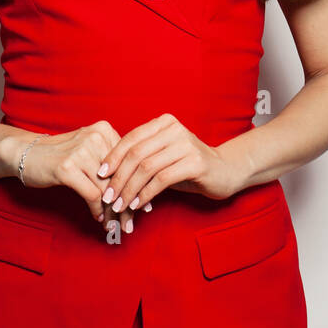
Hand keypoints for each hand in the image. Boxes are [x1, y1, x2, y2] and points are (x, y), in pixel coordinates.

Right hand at [15, 121, 145, 236]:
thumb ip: (111, 163)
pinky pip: (92, 195)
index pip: (128, 163)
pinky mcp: (67, 167)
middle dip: (126, 204)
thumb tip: (138, 189)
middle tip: (130, 223)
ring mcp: (80, 152)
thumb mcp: (89, 149)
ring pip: (107, 189)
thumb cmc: (61, 155)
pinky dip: (97, 210)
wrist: (25, 152)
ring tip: (116, 225)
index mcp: (104, 130)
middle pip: (119, 177)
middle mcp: (95, 137)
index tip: (144, 207)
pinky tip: (99, 218)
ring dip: (112, 212)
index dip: (137, 186)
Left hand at [96, 112, 240, 211]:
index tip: (100, 175)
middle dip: (119, 177)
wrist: (226, 171)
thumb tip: (108, 174)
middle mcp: (174, 129)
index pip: (131, 138)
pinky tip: (138, 205)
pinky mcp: (195, 163)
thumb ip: (142, 158)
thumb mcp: (163, 157)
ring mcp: (186, 145)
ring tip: (120, 204)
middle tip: (108, 196)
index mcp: (164, 123)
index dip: (113, 157)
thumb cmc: (189, 166)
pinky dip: (146, 194)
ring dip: (130, 189)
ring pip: (147, 168)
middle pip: (136, 153)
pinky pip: (162, 179)